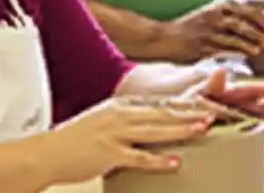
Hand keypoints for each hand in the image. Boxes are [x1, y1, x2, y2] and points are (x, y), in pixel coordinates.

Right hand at [34, 96, 215, 185]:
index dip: (188, 103)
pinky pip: (138, 156)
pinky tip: (174, 161)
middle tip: (217, 112)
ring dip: (181, 128)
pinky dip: (157, 159)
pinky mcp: (108, 153)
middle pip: (164, 112)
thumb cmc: (78, 140)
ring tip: (204, 128)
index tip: (210, 104)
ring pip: (155, 129)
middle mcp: (121, 114)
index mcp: (123, 104)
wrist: (46, 153)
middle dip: (192, 112)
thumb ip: (132, 119)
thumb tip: (157, 122)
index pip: (163, 102)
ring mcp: (114, 133)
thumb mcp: (107, 121)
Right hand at [160, 1, 263, 62]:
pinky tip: (251, 52)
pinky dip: (241, 49)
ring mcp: (209, 30)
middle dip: (260, 26)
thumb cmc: (189, 28)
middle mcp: (214, 16)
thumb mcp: (208, 16)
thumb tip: (251, 22)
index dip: (260, 14)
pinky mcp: (204, 45)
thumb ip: (227, 17)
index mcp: (217, 7)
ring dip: (254, 39)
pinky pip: (226, 46)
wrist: (164, 38)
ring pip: (237, 32)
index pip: (244, 8)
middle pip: (243, 18)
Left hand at [179, 68, 263, 123]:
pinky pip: (243, 130)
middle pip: (252, 106)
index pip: (246, 91)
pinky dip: (256, 131)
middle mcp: (229, 104)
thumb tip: (221, 70)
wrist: (172, 115)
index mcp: (224, 93)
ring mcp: (227, 117)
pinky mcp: (223, 129)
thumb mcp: (199, 91)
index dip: (261, 89)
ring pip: (250, 117)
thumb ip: (211, 84)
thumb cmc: (185, 100)